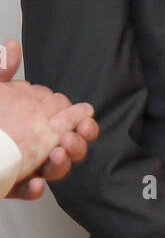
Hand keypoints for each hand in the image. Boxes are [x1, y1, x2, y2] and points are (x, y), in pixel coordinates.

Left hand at [0, 40, 98, 199]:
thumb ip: (2, 72)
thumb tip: (13, 46)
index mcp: (34, 123)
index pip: (68, 122)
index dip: (81, 122)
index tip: (85, 117)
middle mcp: (33, 145)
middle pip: (68, 148)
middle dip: (77, 143)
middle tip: (70, 138)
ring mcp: (22, 166)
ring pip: (53, 170)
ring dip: (61, 164)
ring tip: (57, 154)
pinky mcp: (9, 184)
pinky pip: (26, 191)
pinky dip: (32, 189)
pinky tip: (32, 183)